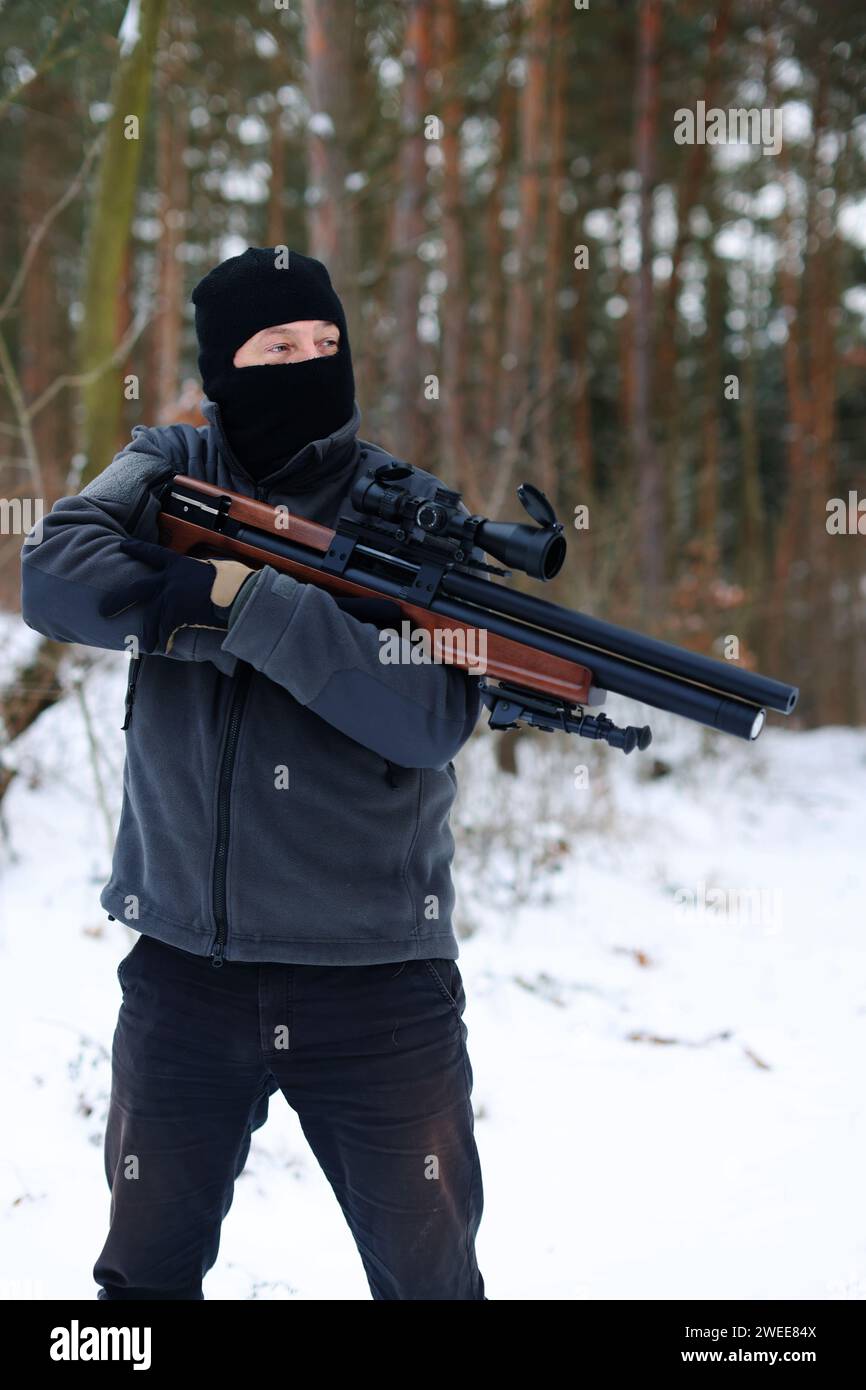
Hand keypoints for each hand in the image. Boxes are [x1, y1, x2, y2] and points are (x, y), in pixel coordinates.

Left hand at [98, 539, 255, 653]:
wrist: (238, 594)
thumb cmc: (235, 582)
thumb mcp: (215, 570)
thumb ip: (201, 575)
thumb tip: (203, 583)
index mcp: (180, 564)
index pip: (154, 554)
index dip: (137, 549)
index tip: (122, 545)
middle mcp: (170, 579)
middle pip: (137, 589)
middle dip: (118, 600)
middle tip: (103, 610)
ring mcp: (171, 596)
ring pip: (151, 617)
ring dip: (148, 633)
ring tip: (144, 645)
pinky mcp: (175, 613)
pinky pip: (165, 630)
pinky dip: (164, 641)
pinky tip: (163, 649)